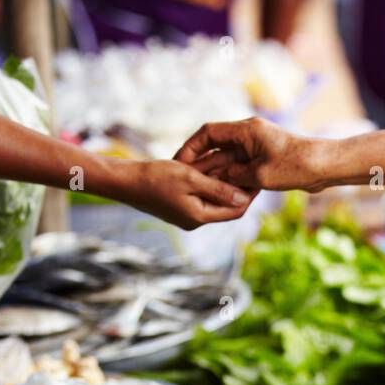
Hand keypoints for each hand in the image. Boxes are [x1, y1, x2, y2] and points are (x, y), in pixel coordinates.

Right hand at [113, 158, 253, 228]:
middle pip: (226, 206)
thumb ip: (218, 189)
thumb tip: (244, 198)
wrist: (125, 181)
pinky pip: (201, 196)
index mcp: (199, 217)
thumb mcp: (191, 178)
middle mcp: (195, 220)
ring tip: (237, 165)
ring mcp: (186, 215)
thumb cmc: (155, 177)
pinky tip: (214, 167)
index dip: (249, 194)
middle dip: (238, 188)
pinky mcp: (179, 207)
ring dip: (224, 183)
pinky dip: (209, 183)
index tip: (259, 176)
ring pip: (214, 200)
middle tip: (252, 169)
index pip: (235, 210)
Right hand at [175, 117, 320, 193]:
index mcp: (245, 130)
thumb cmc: (295, 167)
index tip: (180, 162)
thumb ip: (234, 176)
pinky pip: (241, 165)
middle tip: (186, 180)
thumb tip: (217, 179)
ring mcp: (256, 145)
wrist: (324, 166)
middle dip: (202, 163)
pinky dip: (231, 176)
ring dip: (216, 172)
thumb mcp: (259, 176)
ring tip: (200, 188)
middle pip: (216, 146)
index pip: (208, 132)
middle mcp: (249, 134)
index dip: (192, 147)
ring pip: (228, 158)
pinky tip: (222, 190)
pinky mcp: (264, 157)